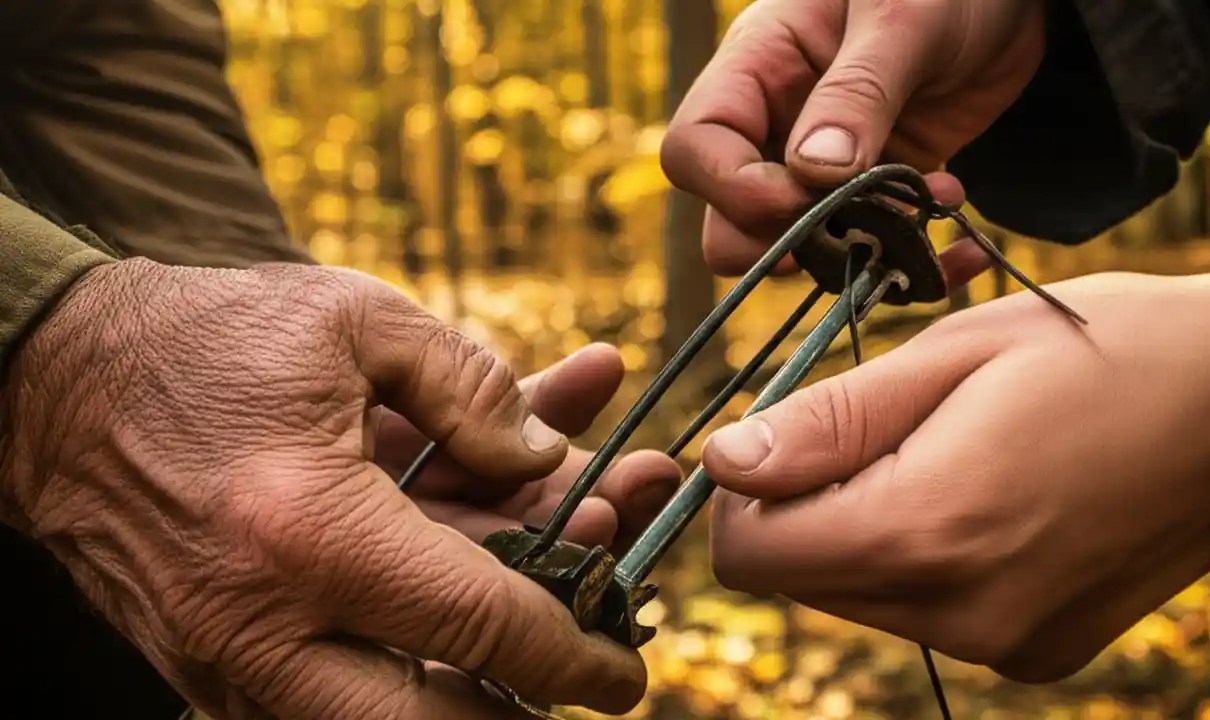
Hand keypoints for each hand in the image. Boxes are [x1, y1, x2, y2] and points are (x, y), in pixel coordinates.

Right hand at [0, 259, 645, 718]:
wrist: (53, 383)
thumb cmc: (204, 340)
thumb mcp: (353, 321)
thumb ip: (472, 389)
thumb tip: (546, 460)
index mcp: (312, 532)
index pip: (482, 624)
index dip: (573, 651)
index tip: (625, 666)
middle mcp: (265, 626)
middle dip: (522, 714)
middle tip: (588, 677)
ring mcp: (227, 662)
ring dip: (468, 681)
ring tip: (538, 604)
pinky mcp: (211, 665)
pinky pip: (330, 688)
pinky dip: (402, 655)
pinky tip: (454, 582)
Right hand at [662, 0, 1044, 273]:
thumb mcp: (903, 19)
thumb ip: (856, 93)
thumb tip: (811, 173)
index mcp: (757, 67)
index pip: (695, 149)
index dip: (735, 189)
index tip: (806, 195)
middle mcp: (776, 124)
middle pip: (728, 219)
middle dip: (787, 240)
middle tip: (861, 222)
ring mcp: (823, 168)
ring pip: (794, 248)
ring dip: (859, 253)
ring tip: (929, 205)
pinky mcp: (874, 193)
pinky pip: (866, 251)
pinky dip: (910, 263)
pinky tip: (960, 237)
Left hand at [703, 263, 1209, 680]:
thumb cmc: (1104, 347)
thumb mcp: (955, 353)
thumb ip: (830, 419)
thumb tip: (724, 462)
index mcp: (929, 530)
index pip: (749, 554)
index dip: (744, 492)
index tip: (790, 432)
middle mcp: (963, 613)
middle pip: (802, 579)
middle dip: (808, 507)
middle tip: (886, 428)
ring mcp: (1007, 644)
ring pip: (859, 598)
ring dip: (867, 530)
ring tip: (948, 453)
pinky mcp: (1041, 652)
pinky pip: (928, 613)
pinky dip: (927, 559)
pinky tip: (992, 495)